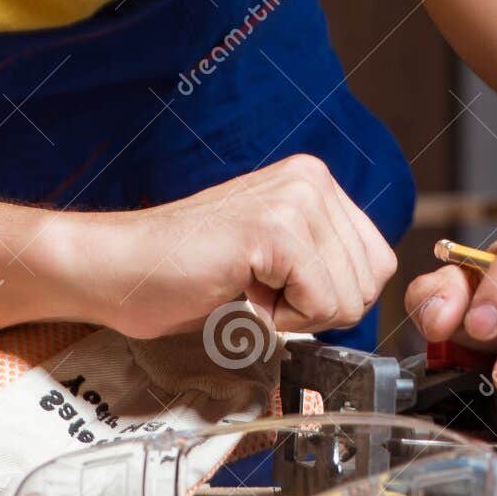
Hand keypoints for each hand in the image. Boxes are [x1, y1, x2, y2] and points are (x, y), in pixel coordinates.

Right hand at [76, 153, 397, 339]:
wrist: (119, 268)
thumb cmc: (184, 272)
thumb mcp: (276, 256)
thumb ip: (322, 259)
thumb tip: (368, 292)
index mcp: (313, 181)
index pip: (377, 261)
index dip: (332, 294)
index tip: (278, 284)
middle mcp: (310, 178)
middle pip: (371, 281)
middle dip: (318, 306)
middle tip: (257, 286)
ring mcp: (294, 199)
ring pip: (350, 296)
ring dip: (298, 312)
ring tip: (245, 283)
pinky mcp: (275, 229)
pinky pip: (322, 303)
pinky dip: (281, 317)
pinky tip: (239, 287)